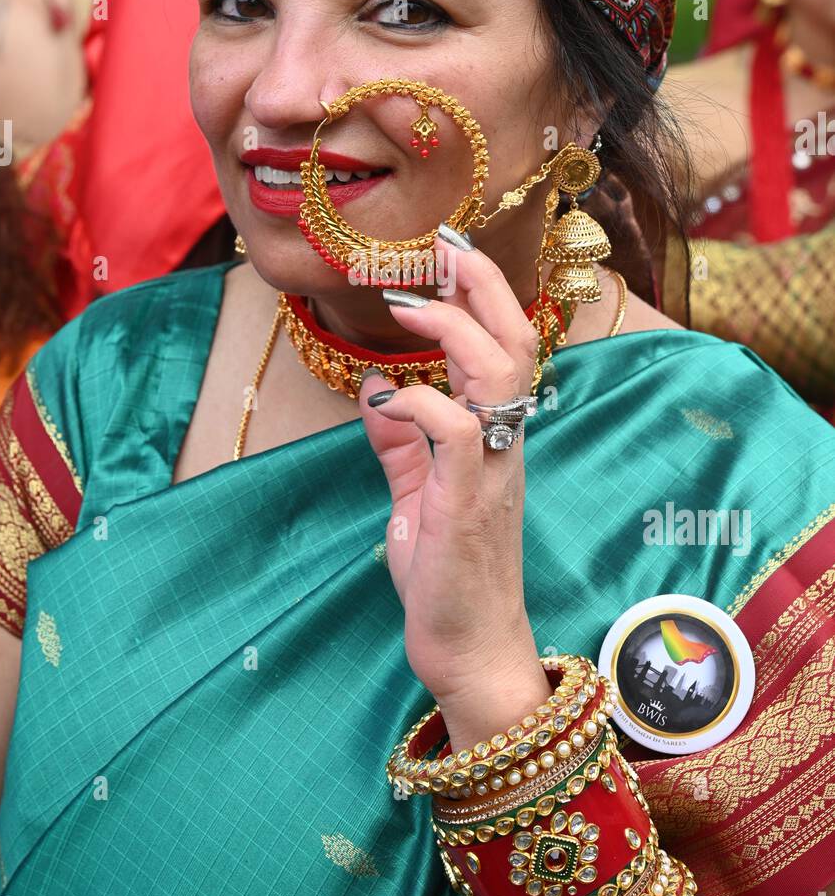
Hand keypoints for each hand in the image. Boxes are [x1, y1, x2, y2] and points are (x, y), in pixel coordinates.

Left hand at [360, 228, 551, 750]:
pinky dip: (420, 401)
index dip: (481, 294)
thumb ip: (401, 444)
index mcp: (495, 437)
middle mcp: (505, 443)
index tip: (447, 252)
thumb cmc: (447, 576)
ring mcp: (493, 469)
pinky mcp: (469, 502)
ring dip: (456, 326)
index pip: (505, 345)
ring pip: (502, 371)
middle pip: (518, 340)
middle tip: (445, 245)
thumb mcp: (415, 496)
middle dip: (483, 284)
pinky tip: (390, 398)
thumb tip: (377, 389)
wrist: (469, 650)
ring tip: (413, 302)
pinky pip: (455, 430)